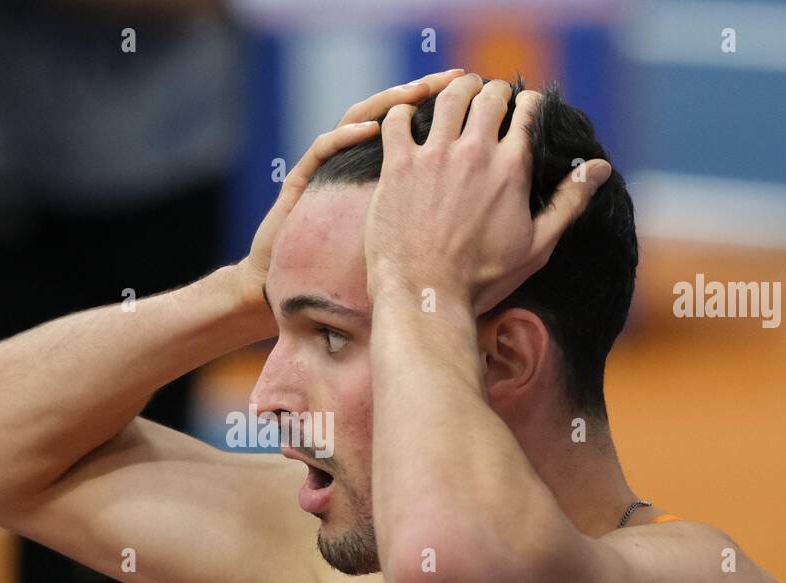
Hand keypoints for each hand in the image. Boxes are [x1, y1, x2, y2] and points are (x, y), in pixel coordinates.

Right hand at [235, 69, 469, 318]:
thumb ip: (435, 225)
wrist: (294, 301)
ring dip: (388, 102)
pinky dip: (347, 136)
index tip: (489, 100)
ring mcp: (330, 169)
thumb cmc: (356, 284)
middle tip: (462, 79)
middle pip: (397, 112)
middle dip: (430, 92)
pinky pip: (324, 149)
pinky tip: (370, 130)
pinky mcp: (302, 181)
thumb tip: (490, 219)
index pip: (421, 128)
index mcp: (388, 178)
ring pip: (360, 118)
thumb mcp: (404, 253)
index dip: (454, 109)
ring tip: (417, 92)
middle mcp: (358, 164)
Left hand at [363, 75, 611, 317]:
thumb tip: (602, 168)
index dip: (528, 104)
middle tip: (491, 96)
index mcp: (512, 168)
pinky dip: (404, 111)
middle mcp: (474, 153)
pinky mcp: (398, 166)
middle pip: (489, 97)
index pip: (527, 112)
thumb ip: (569, 202)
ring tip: (458, 93)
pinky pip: (398, 120)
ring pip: (449, 98)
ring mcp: (434, 157)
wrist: (426, 295)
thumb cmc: (483, 278)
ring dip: (456, 89)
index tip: (524, 107)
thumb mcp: (537, 246)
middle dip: (494, 91)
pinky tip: (409, 116)